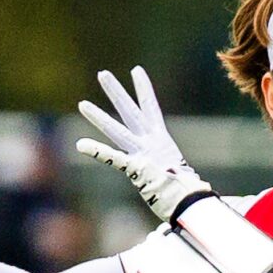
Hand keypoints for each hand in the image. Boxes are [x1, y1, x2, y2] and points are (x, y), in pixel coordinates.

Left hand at [77, 67, 211, 222]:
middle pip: (130, 111)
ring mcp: (143, 154)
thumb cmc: (186, 193)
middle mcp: (152, 142)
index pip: (150, 108)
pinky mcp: (136, 169)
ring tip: (82, 104)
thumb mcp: (177, 174)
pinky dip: (98, 151)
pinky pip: (113, 158)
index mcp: (162, 141)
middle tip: (103, 74)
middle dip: (116, 92)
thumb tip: (178, 175)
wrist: (192, 202)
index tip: (137, 70)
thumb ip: (170, 169)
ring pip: (117, 130)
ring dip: (99, 117)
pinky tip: (80, 144)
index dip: (143, 89)